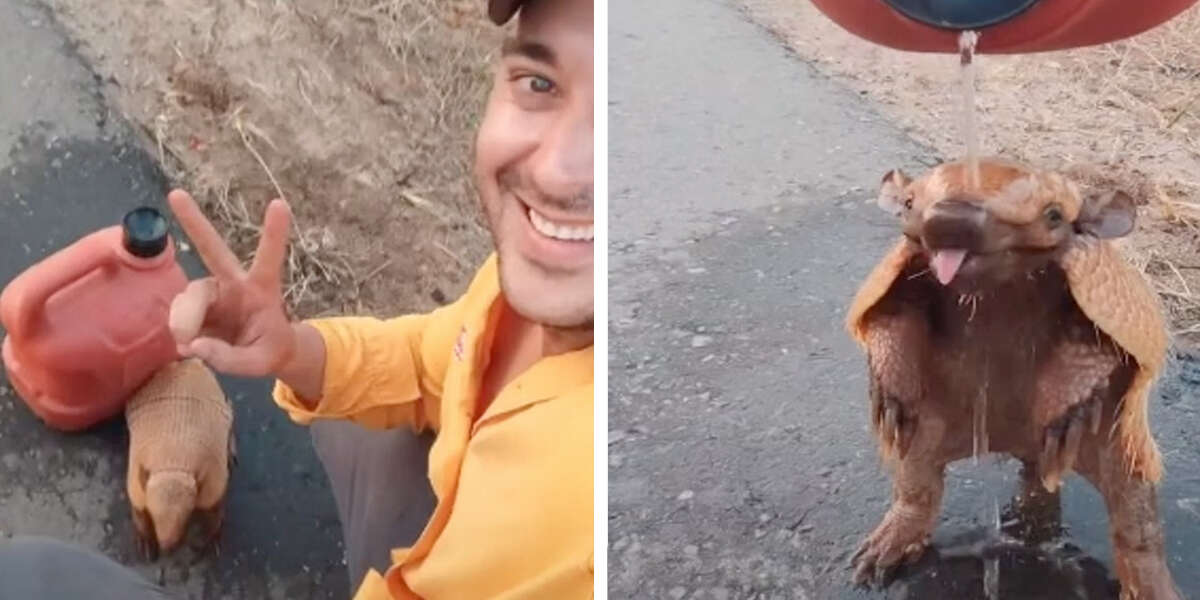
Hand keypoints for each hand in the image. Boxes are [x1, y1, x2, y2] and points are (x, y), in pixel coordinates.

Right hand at [166, 189, 295, 376]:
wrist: (263, 354)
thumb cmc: (269, 351)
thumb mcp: (262, 363)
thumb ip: (230, 359)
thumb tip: (194, 344)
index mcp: (262, 290)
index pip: (269, 258)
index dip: (274, 233)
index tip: (279, 203)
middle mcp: (234, 283)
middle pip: (212, 249)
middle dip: (194, 221)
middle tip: (176, 193)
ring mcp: (212, 293)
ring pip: (189, 296)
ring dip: (185, 318)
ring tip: (189, 343)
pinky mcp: (194, 306)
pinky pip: (178, 316)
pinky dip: (180, 333)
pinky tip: (189, 346)